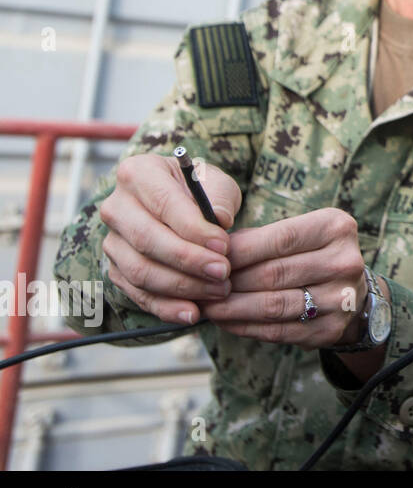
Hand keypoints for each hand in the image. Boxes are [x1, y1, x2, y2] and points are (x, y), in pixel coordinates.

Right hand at [100, 153, 241, 324]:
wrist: (183, 204)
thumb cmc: (201, 190)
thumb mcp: (216, 183)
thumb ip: (219, 198)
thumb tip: (219, 219)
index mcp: (138, 173)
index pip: (164, 204)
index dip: (195, 229)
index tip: (224, 247)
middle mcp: (116, 206)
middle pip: (146, 239)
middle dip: (188, 261)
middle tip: (224, 274)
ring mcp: (112, 240)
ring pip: (140, 270)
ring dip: (181, 286)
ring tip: (218, 291)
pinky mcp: (116, 269)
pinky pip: (137, 294)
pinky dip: (165, 307)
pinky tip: (192, 314)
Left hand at [199, 207, 369, 350]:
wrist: (350, 291)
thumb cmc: (311, 255)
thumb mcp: (297, 232)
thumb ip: (258, 238)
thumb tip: (209, 253)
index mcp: (336, 228)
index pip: (280, 239)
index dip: (239, 251)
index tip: (208, 260)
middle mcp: (345, 262)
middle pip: (274, 273)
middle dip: (231, 282)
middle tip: (201, 287)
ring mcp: (341, 299)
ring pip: (273, 305)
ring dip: (233, 308)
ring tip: (208, 307)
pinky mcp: (331, 329)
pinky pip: (279, 330)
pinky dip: (246, 327)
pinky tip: (227, 321)